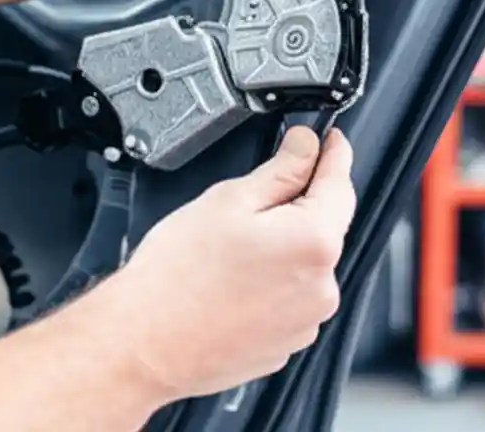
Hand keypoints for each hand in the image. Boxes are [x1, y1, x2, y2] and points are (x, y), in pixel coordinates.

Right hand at [102, 126, 355, 401]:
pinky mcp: (286, 344)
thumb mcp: (229, 200)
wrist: (145, 344)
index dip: (333, 154)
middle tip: (247, 201)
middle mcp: (322, 287)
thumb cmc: (177, 276)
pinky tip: (230, 283)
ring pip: (305, 264)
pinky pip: (289, 299)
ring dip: (282, 249)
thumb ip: (281, 170)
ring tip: (227, 254)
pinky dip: (270, 285)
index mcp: (314, 241)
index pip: (339, 183)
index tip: (331, 140)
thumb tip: (307, 148)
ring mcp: (306, 321)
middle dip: (296, 206)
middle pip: (323, 226)